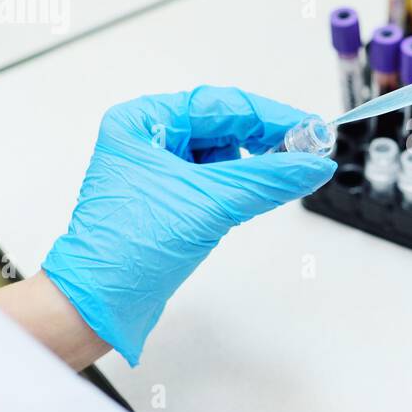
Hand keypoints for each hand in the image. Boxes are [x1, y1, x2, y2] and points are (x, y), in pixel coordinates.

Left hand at [42, 86, 334, 364]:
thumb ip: (268, 179)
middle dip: (264, 140)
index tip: (310, 129)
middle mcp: (147, 139)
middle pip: (223, 126)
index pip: (221, 106)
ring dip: (251, 166)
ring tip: (275, 180)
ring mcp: (157, 170)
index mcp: (142, 122)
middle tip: (306, 153)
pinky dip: (239, 186)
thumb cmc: (125, 251)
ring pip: (223, 153)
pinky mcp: (170, 198)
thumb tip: (313, 164)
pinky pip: (216, 179)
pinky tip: (252, 196)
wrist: (98, 306)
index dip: (271, 118)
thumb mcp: (210, 204)